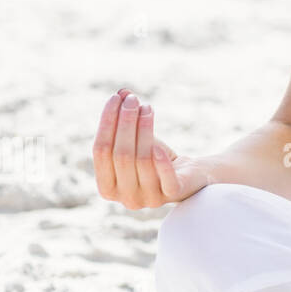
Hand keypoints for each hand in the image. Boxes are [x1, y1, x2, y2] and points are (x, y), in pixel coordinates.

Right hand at [93, 88, 210, 208]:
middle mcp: (125, 198)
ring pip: (141, 160)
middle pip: (120, 155)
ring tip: (148, 108)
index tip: (116, 98)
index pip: (100, 152)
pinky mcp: (173, 194)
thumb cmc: (157, 156)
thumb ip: (124, 119)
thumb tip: (121, 92)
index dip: (107, 122)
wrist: (190, 174)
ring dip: (144, 130)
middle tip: (133, 99)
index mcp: (107, 187)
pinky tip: (159, 145)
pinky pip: (165, 179)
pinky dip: (160, 161)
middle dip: (125, 123)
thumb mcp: (138, 139)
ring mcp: (149, 199)